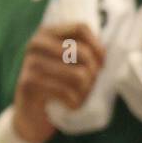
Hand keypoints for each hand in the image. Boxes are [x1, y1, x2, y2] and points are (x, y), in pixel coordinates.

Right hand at [12, 22, 105, 142]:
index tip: (102, 64)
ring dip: (86, 90)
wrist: (30, 114)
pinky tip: (71, 105)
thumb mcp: (66, 64)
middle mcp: (36, 43)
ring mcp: (30, 62)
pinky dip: (74, 102)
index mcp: (46, 33)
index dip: (98, 46)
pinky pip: (66, 92)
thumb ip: (80, 51)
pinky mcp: (28, 82)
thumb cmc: (55, 85)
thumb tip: (113, 50)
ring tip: (81, 96)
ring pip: (78, 75)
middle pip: (83, 53)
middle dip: (93, 73)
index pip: (80, 28)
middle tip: (90, 86)